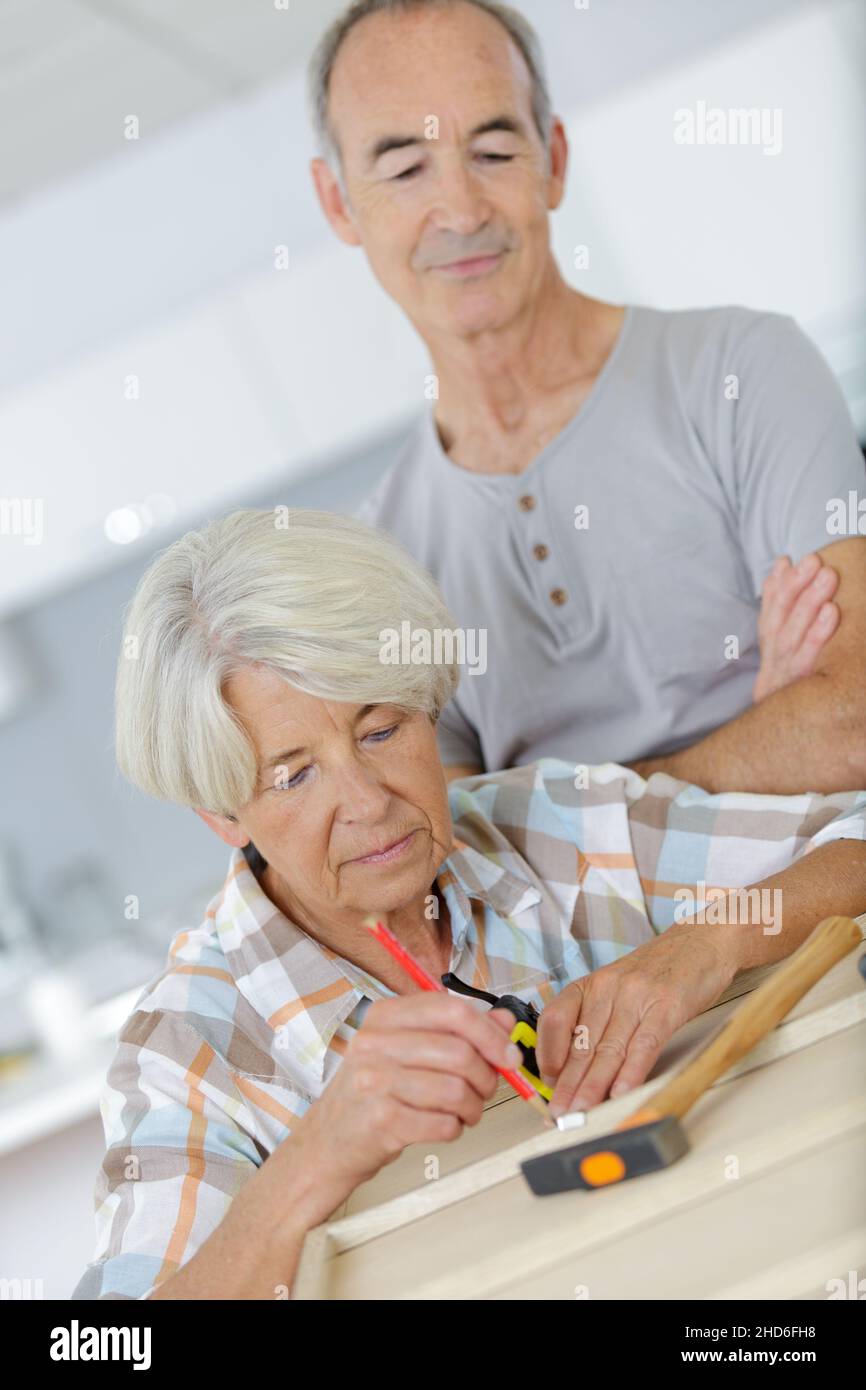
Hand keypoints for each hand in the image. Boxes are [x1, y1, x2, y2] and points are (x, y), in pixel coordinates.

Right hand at [296, 993, 519, 1209]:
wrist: (327, 1142)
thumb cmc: (373, 1093)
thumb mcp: (408, 1050)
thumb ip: (457, 1031)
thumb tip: (504, 1020)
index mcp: (385, 1016)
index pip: (452, 1010)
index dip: (490, 1032)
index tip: (508, 1054)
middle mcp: (375, 1043)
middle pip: (460, 1052)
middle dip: (486, 1077)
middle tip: (484, 1090)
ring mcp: (375, 1082)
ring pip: (457, 1089)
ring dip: (473, 1107)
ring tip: (463, 1112)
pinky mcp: (381, 1121)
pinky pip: (444, 1123)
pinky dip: (454, 1129)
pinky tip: (442, 1125)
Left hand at [536, 923, 736, 1117]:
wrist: (702, 941)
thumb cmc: (658, 971)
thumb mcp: (617, 988)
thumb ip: (597, 1021)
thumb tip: (578, 1067)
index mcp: (590, 984)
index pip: (555, 1020)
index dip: (547, 1055)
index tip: (547, 1084)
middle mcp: (608, 988)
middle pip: (582, 1043)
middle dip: (568, 1084)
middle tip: (559, 1113)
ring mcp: (637, 996)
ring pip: (609, 1049)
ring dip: (594, 1086)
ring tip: (582, 1112)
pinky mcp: (667, 1006)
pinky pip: (645, 1044)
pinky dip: (632, 1072)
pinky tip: (622, 1092)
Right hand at [753, 552, 838, 702]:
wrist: (784, 734)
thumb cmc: (790, 676)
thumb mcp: (781, 641)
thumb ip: (778, 602)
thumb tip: (782, 562)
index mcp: (770, 644)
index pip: (770, 610)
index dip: (782, 584)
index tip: (796, 560)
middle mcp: (774, 658)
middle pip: (780, 618)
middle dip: (798, 587)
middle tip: (815, 561)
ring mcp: (785, 673)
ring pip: (793, 634)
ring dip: (809, 602)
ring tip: (827, 576)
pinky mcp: (801, 687)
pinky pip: (809, 657)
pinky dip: (819, 633)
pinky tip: (832, 612)